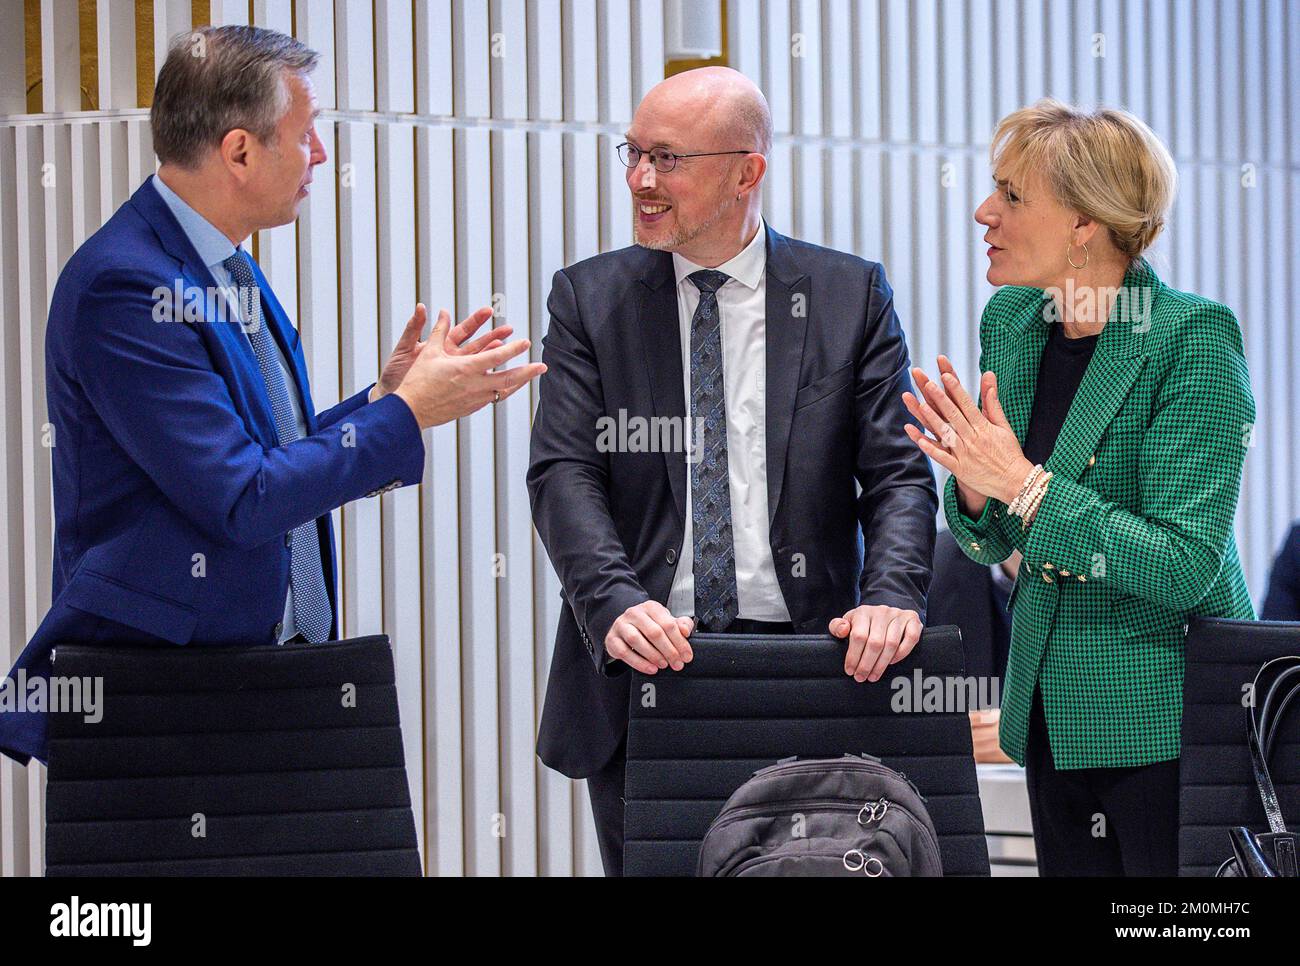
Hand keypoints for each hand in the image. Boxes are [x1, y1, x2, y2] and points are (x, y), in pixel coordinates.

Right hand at [392, 307, 545, 428]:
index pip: (496, 356)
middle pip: (508, 378)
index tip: (526, 343)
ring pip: (504, 391)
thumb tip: (443, 311)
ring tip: (532, 376)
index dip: (513, 349)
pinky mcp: (470, 408)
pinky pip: (493, 399)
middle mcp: (474, 385)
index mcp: (466, 368)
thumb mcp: (429, 352)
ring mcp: (474, 399)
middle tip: (543, 366)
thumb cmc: (417, 380)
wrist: (410, 411)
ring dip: (519, 382)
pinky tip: (509, 388)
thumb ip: (440, 331)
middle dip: (528, 371)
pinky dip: (504, 391)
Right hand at [605, 601, 694, 674]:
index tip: (686, 655)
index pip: (668, 624)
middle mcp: (635, 613)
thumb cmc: (648, 626)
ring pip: (636, 640)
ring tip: (663, 665)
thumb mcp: (665, 622)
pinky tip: (650, 668)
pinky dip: (638, 663)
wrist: (624, 628)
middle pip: (654, 632)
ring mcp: (621, 625)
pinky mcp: (612, 639)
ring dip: (653, 655)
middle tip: (677, 663)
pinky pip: (624, 652)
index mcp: (651, 607)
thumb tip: (686, 631)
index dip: (680, 642)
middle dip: (669, 651)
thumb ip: (680, 625)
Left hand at [829, 604, 922, 682]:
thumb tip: (842, 631)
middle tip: (861, 677)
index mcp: (863, 612)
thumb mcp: (847, 622)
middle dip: (866, 664)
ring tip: (873, 676)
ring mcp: (898, 615)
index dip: (854, 656)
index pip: (858, 636)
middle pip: (875, 643)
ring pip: (891, 644)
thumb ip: (837, 627)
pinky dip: (902, 653)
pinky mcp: (912, 619)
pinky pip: (911, 638)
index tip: (850, 671)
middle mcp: (881, 611)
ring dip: (882, 664)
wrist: (884, 613)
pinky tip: (892, 662)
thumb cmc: (863, 622)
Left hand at [901, 355, 1032, 504]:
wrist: (1015, 483)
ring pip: (947, 434)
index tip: (946, 375)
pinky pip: (943, 458)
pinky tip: (919, 440)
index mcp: (984, 427)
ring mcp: (966, 454)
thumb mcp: (1004, 427)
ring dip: (933, 420)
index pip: (967, 404)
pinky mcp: (960, 470)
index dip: (956, 390)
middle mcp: (974, 439)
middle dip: (941, 399)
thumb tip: (989, 378)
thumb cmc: (1009, 453)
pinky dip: (931, 449)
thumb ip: (993, 403)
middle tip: (928, 384)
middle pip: (954, 416)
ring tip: (920, 406)